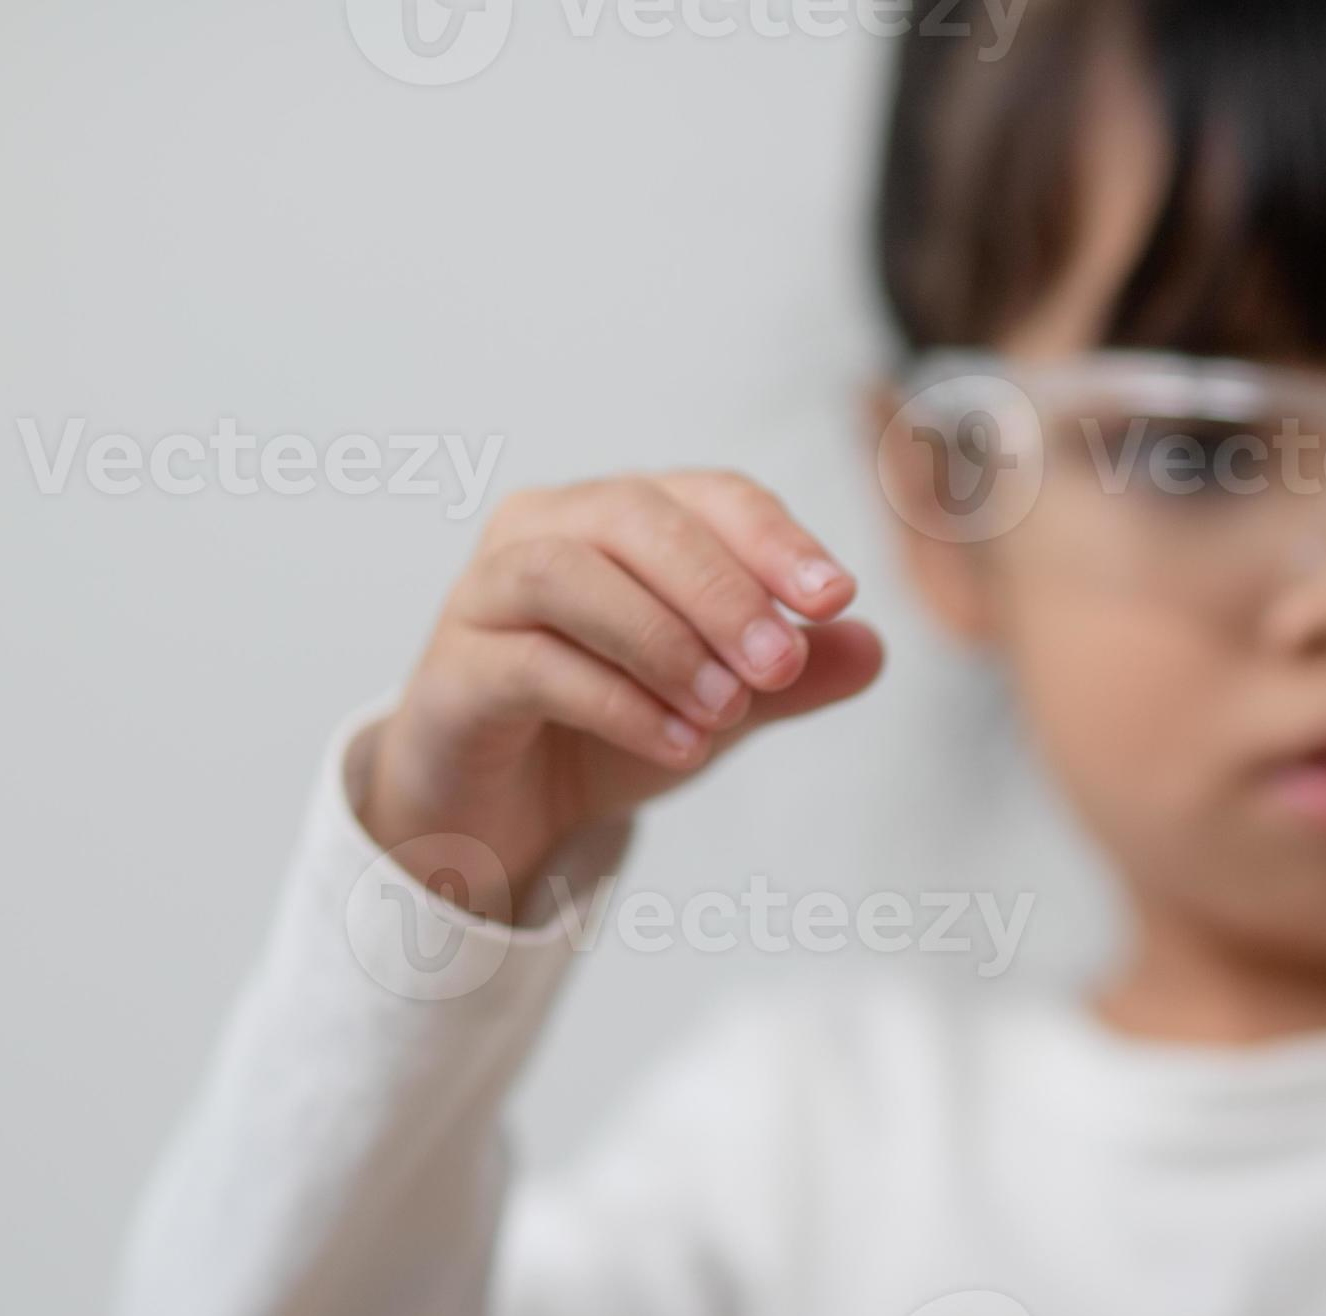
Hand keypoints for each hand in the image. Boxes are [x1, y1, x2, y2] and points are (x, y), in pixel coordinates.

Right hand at [358, 472, 884, 916]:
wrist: (502, 811)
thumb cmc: (606, 729)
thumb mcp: (721, 703)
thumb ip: (792, 676)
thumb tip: (872, 647)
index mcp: (615, 516)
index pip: (706, 495)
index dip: (774, 539)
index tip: (838, 597)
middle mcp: (541, 530)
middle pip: (636, 517)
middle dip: (723, 589)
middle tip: (784, 663)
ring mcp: (483, 595)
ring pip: (568, 575)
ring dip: (664, 639)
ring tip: (731, 711)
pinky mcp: (454, 672)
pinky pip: (533, 664)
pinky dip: (618, 702)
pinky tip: (680, 746)